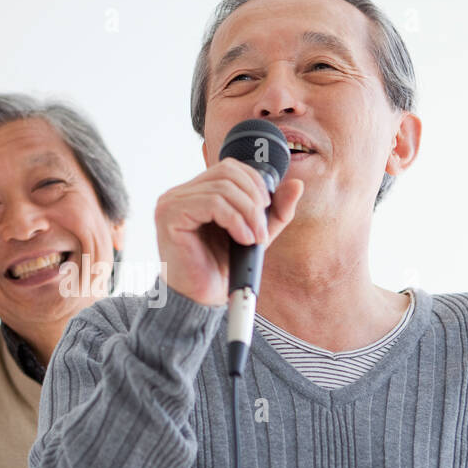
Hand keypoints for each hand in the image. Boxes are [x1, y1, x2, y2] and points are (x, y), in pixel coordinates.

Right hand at [154, 158, 302, 306]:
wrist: (202, 299)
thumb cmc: (221, 268)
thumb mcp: (256, 233)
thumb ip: (275, 210)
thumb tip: (297, 184)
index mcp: (196, 192)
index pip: (229, 168)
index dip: (254, 183)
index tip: (266, 210)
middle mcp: (180, 193)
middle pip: (227, 172)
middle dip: (254, 200)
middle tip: (262, 229)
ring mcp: (171, 202)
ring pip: (223, 188)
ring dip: (248, 214)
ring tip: (254, 238)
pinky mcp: (170, 214)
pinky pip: (212, 204)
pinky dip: (235, 220)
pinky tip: (242, 239)